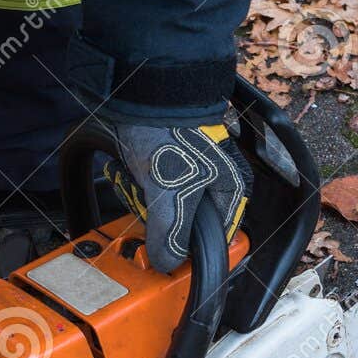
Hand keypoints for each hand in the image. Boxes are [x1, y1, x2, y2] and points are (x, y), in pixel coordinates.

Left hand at [103, 120, 250, 273]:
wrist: (140, 95)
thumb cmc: (168, 131)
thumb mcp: (172, 190)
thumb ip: (171, 231)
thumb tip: (167, 262)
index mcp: (229, 190)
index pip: (218, 240)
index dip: (193, 253)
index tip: (170, 259)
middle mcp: (212, 184)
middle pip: (185, 227)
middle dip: (159, 222)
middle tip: (146, 206)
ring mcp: (185, 176)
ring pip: (163, 213)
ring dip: (142, 202)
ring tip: (135, 183)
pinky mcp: (161, 169)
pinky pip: (146, 195)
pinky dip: (133, 189)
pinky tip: (127, 176)